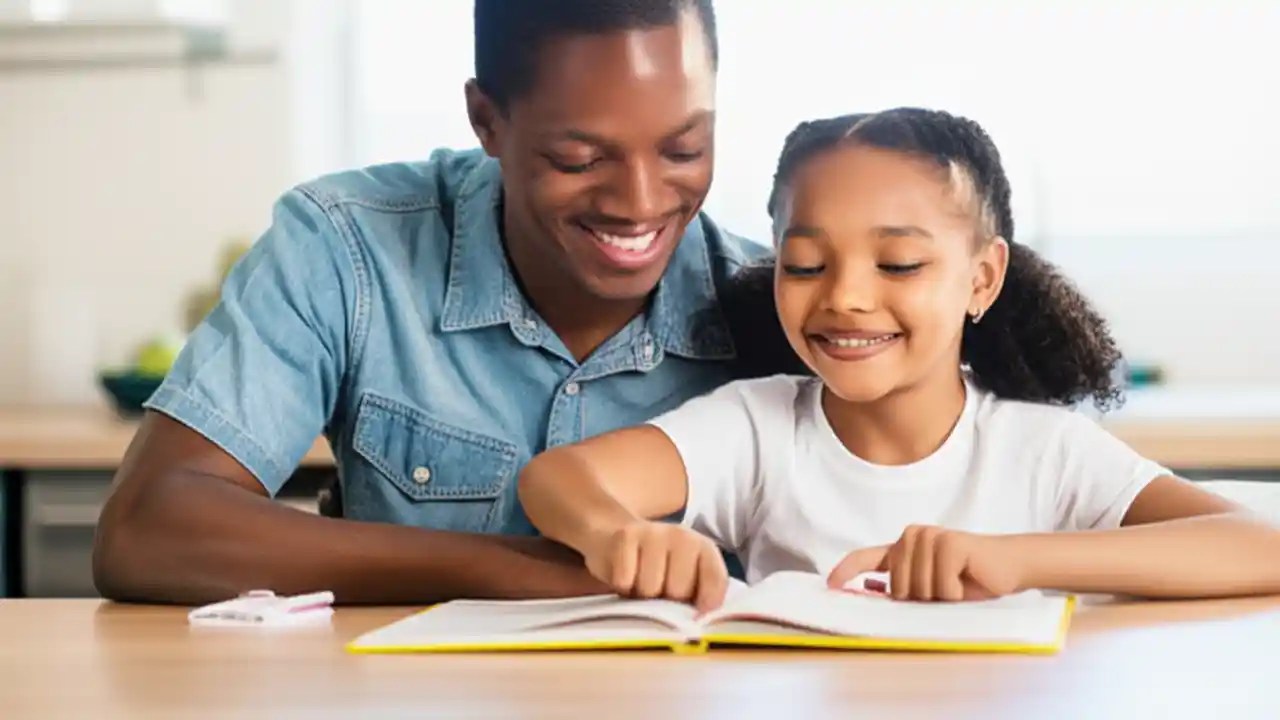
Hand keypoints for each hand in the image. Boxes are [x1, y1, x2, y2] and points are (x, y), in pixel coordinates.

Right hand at [585, 521, 728, 611]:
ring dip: (641, 595)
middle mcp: (682, 536)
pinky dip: (621, 586)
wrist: (612, 535)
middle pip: (678, 590)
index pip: (715, 580)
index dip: (706, 603)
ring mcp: (654, 533)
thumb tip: (699, 620)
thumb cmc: (655, 568)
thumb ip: (699, 596)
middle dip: (666, 600)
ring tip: (640, 584)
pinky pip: (625, 581)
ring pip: (650, 588)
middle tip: (658, 593)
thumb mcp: (684, 579)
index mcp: (703, 548)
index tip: (694, 614)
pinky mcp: (626, 536)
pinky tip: (623, 576)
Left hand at [827, 525, 1025, 601]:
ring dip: (942, 598)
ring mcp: (930, 536)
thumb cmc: (968, 581)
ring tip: (958, 584)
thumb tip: (872, 591)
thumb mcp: (931, 588)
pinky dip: (956, 594)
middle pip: (898, 588)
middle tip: (947, 590)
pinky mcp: (949, 543)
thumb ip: (903, 587)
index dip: (846, 571)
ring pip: (919, 590)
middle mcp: (911, 537)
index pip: (866, 557)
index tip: (830, 586)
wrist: (1007, 567)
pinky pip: (942, 585)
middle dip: (923, 600)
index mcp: (903, 548)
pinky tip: (968, 580)